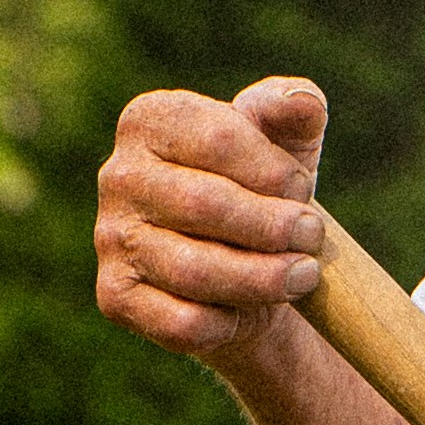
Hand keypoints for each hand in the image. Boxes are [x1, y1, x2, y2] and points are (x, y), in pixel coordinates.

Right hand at [97, 77, 330, 371]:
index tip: (302, 190)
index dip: (274, 171)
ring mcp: (110, 238)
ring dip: (264, 278)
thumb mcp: (288, 142)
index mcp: (150, 120)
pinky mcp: (115, 297)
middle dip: (275, 226)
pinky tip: (251, 310)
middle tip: (313, 238)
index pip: (218, 139)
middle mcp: (119, 176)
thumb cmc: (265, 192)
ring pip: (196, 271)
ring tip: (304, 275)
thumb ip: (295, 109)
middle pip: (205, 204)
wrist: (245, 266)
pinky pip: (181, 321)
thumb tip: (301, 102)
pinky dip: (229, 322)